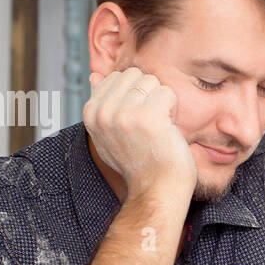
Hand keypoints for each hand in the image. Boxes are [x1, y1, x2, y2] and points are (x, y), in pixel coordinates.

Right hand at [82, 66, 194, 199]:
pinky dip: (174, 108)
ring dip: (162, 101)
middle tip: (151, 121)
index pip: (115, 77)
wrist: (157, 189)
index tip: (138, 120)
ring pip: (151, 81)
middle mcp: (103, 113)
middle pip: (134, 75)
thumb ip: (102, 104)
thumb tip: (95, 75)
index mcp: (91, 114)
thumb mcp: (110, 133)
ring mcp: (123, 114)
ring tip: (159, 125)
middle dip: (148, 93)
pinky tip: (168, 127)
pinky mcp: (147, 117)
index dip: (134, 94)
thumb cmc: (140, 163)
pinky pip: (167, 92)